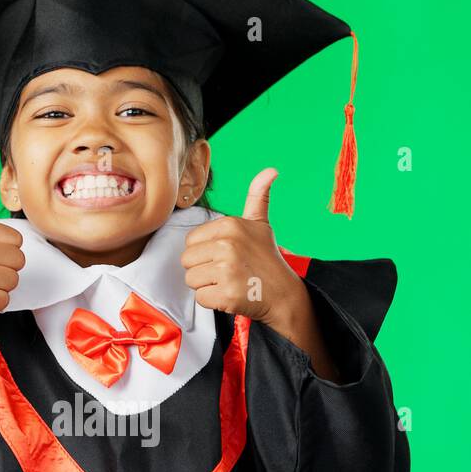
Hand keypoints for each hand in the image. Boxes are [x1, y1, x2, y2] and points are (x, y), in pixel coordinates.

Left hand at [180, 168, 302, 325]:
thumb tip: (271, 170)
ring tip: (229, 282)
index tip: (226, 256)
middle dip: (203, 269)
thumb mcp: (261, 224)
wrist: (283, 294)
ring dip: (207, 286)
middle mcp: (228, 244)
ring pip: (191, 280)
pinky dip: (213, 301)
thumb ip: (258, 197)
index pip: (191, 241)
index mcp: (230, 225)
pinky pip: (201, 298)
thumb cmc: (267, 259)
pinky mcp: (227, 294)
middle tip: (227, 271)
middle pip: (187, 261)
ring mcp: (227, 270)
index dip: (204, 252)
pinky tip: (231, 295)